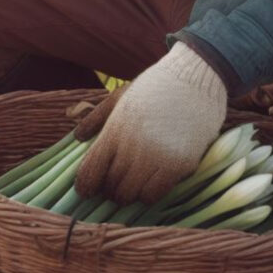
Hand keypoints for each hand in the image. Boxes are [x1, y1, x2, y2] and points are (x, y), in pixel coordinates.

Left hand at [74, 42, 227, 204]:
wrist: (195, 77)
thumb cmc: (155, 86)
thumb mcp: (119, 96)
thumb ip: (96, 117)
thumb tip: (77, 137)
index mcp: (114, 129)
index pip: (90, 170)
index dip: (85, 185)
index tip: (85, 191)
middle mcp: (132, 146)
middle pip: (110, 186)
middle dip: (108, 190)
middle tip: (112, 188)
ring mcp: (156, 157)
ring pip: (131, 194)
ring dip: (128, 195)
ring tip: (130, 188)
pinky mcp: (179, 165)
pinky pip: (155, 194)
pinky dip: (148, 195)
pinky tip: (149, 185)